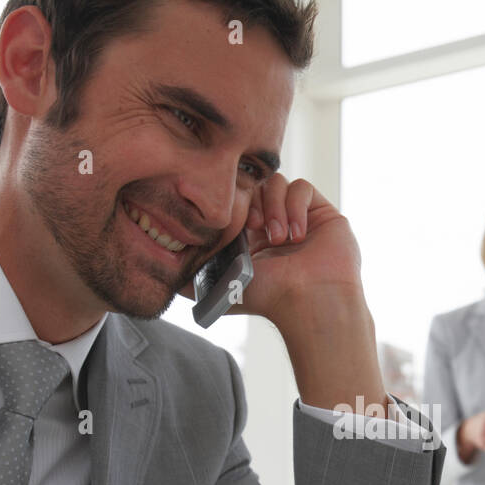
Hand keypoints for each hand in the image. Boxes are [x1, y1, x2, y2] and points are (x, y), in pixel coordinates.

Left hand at [212, 173, 383, 411]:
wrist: (308, 301)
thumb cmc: (270, 298)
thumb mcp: (222, 285)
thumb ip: (194, 279)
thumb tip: (164, 277)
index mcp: (251, 236)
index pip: (237, 199)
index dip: (234, 204)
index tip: (236, 225)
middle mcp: (274, 222)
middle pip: (255, 185)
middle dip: (252, 203)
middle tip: (255, 228)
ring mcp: (298, 215)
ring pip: (277, 183)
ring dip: (273, 207)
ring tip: (278, 238)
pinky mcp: (320, 211)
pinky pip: (302, 187)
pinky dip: (295, 207)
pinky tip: (297, 235)